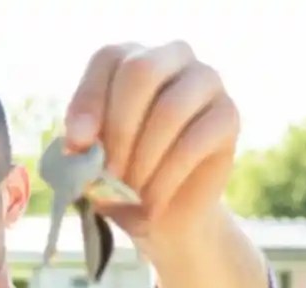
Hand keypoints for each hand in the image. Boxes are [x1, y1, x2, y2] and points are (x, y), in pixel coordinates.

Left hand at [62, 41, 238, 254]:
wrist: (163, 212)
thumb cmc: (118, 176)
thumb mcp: (88, 161)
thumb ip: (83, 145)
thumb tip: (80, 142)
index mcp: (129, 59)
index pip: (108, 59)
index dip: (89, 100)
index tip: (77, 144)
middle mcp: (171, 57)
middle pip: (142, 71)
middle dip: (118, 129)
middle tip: (107, 173)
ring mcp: (206, 81)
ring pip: (170, 109)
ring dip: (142, 158)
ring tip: (129, 191)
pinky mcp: (228, 115)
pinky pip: (195, 140)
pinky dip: (166, 177)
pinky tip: (151, 200)